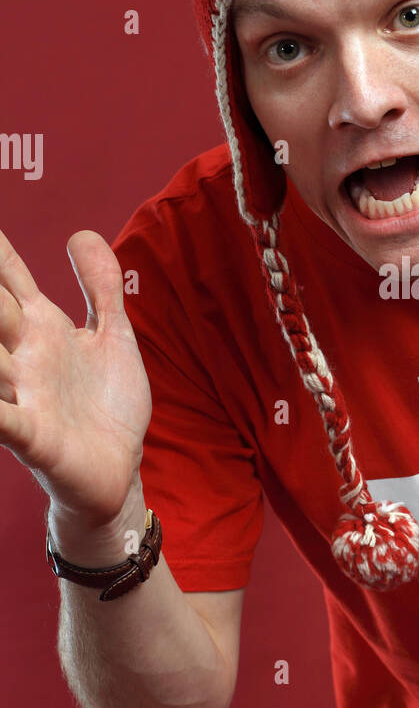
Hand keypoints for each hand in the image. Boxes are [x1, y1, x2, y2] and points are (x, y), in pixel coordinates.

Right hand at [0, 228, 151, 526]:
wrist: (119, 473)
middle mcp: (23, 356)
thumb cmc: (108, 405)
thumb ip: (99, 287)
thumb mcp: (112, 336)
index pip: (8, 278)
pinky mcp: (33, 436)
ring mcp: (24, 395)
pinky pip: (2, 420)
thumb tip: (81, 233)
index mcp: (41, 328)